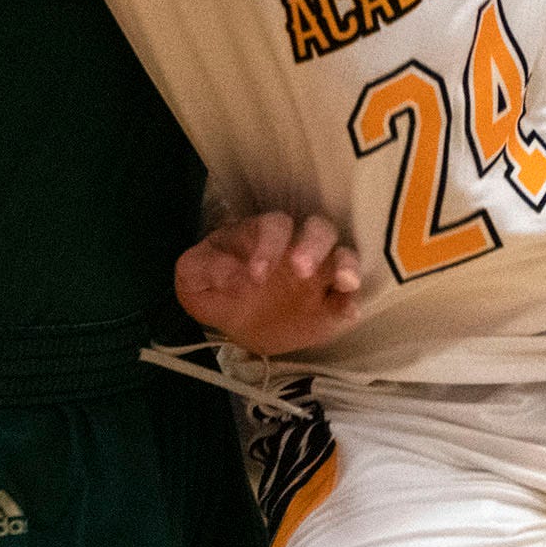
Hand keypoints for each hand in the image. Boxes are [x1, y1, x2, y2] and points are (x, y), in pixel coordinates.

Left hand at [175, 213, 361, 357]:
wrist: (235, 321)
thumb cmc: (216, 289)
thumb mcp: (194, 280)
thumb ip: (200, 270)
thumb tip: (228, 275)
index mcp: (263, 234)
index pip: (274, 226)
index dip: (268, 245)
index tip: (256, 275)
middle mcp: (296, 245)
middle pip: (318, 229)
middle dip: (312, 245)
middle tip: (301, 269)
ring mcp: (318, 274)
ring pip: (343, 254)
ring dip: (346, 265)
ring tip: (344, 282)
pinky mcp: (329, 303)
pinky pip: (349, 297)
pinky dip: (351, 301)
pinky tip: (349, 311)